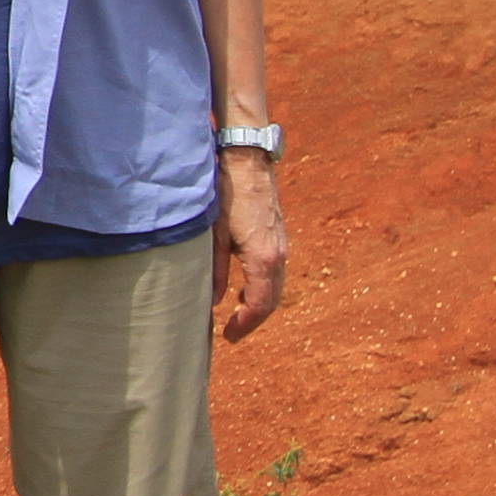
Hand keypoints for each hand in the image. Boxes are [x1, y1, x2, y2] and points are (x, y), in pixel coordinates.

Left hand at [211, 147, 288, 341]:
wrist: (247, 158)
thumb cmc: (226, 193)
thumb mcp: (214, 235)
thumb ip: (214, 270)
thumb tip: (214, 301)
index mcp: (264, 258)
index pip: (259, 305)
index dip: (245, 325)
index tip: (228, 337)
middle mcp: (279, 255)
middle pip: (272, 300)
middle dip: (253, 320)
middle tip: (232, 333)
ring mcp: (282, 244)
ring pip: (276, 285)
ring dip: (259, 304)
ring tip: (236, 315)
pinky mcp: (278, 234)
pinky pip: (276, 271)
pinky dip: (263, 286)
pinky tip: (244, 288)